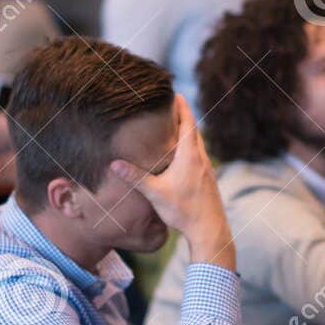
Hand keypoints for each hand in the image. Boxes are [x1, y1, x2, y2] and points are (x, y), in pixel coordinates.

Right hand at [108, 95, 233, 269]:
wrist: (209, 230)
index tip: (177, 94)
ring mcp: (208, 169)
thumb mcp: (155, 193)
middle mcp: (202, 159)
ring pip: (199, 144)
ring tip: (177, 126)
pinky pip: (200, 156)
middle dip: (184, 116)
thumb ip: (135, 177)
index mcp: (190, 156)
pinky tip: (184, 156)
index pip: (188, 124)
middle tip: (174, 105)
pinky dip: (192, 148)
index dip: (182, 108)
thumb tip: (114, 164)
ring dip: (189, 133)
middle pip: (194, 131)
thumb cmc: (184, 210)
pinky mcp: (209, 180)